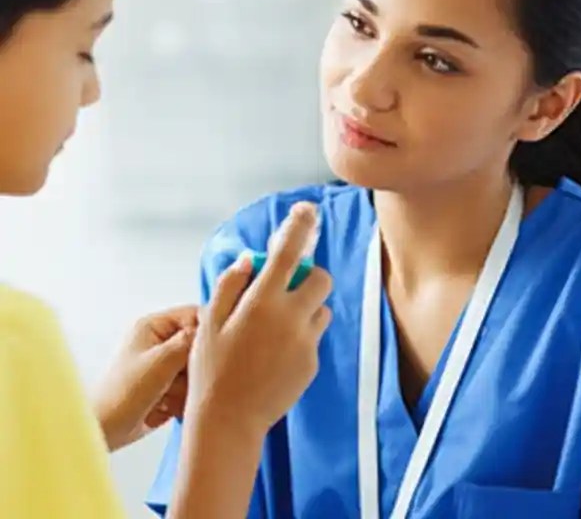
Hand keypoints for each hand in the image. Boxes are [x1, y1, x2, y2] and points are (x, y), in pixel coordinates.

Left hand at [94, 305, 197, 450]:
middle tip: (180, 381)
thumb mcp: (161, 362)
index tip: (211, 351)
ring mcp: (164, 365)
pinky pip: (192, 387)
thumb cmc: (122, 394)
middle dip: (194, 367)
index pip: (196, 315)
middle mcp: (160, 341)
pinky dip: (184, 399)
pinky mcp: (168, 386)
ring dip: (188, 387)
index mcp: (153, 326)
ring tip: (167, 398)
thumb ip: (190, 341)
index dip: (208, 332)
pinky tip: (167, 408)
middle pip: (199, 345)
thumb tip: (214, 330)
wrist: (104, 432)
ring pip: (199, 369)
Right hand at [184, 202, 332, 440]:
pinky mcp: (312, 362)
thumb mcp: (209, 324)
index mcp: (262, 302)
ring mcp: (305, 341)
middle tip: (285, 290)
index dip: (298, 226)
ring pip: (321, 309)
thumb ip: (229, 287)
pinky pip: (313, 338)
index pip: (288, 251)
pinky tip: (273, 357)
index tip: (306, 210)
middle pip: (320, 278)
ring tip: (273, 331)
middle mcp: (290, 317)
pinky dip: (299, 338)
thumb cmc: (211, 371)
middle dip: (308, 277)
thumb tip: (247, 261)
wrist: (229, 420)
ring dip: (305, 310)